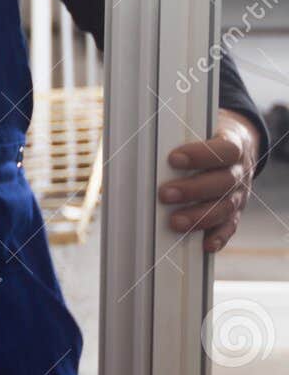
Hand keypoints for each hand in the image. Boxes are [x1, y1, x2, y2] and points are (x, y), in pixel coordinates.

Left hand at [159, 109, 259, 252]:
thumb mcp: (199, 130)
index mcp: (233, 147)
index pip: (224, 150)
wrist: (240, 146)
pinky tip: (204, 244)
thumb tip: (134, 143)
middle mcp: (239, 172)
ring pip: (225, 208)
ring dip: (199, 217)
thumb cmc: (207, 138)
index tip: (173, 159)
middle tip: (164, 194)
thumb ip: (177, 136)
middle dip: (193, 190)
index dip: (201, 155)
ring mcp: (240, 194)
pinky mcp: (235, 212)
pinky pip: (230, 227)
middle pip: (223, 183)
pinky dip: (218, 237)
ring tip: (174, 222)